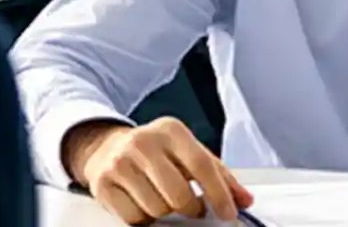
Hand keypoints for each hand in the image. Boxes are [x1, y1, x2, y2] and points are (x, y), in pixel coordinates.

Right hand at [63, 117, 253, 224]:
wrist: (106, 148)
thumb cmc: (156, 153)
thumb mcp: (188, 152)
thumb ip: (219, 174)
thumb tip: (244, 199)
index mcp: (171, 130)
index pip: (202, 165)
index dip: (219, 193)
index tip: (228, 212)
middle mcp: (144, 142)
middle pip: (179, 194)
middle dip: (191, 209)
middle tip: (192, 208)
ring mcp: (120, 162)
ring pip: (157, 209)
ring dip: (166, 212)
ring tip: (162, 198)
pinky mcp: (103, 184)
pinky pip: (134, 218)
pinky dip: (144, 218)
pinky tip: (143, 201)